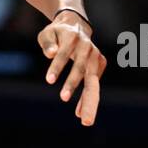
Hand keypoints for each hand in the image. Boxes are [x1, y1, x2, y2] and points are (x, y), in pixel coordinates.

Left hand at [37, 10, 106, 126]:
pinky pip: (93, 85)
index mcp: (72, 36)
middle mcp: (87, 47)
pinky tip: (80, 113)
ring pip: (93, 82)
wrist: (76, 27)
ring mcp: (96, 56)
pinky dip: (87, 99)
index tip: (49, 81)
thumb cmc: (57, 33)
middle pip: (82, 69)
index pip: (63, 53)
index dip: (57, 66)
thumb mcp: (47, 33)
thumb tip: (51, 54)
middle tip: (63, 99)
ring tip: (84, 120)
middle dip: (73, 85)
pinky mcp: (100, 64)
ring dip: (88, 101)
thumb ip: (47, 43)